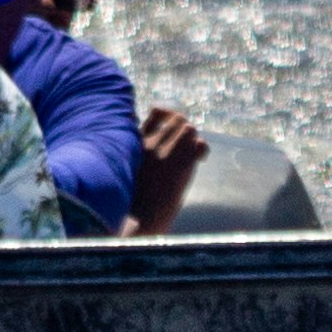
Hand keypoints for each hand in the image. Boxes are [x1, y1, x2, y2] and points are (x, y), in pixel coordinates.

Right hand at [127, 106, 209, 236]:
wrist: (140, 216)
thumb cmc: (133, 200)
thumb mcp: (129, 171)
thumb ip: (138, 154)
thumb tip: (144, 143)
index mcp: (137, 143)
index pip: (155, 114)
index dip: (164, 114)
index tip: (166, 122)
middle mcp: (152, 142)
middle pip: (176, 119)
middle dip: (183, 129)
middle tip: (184, 148)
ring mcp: (166, 150)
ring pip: (188, 127)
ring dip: (192, 139)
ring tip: (191, 156)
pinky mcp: (181, 162)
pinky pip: (199, 143)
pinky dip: (202, 149)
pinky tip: (200, 160)